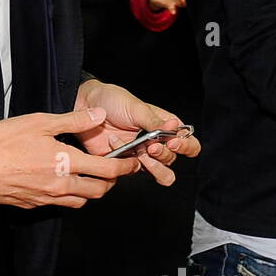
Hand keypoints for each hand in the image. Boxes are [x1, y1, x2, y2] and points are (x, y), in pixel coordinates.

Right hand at [0, 107, 140, 208]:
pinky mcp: (32, 205)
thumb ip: (73, 120)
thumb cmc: (1, 142)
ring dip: (90, 191)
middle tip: (113, 171)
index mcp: (65, 162)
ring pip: (80, 201)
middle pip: (99, 191)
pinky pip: (59, 204)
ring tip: (89, 178)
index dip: (124, 167)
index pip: (107, 170)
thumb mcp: (39, 122)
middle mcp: (60, 184)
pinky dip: (68, 196)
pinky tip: (61, 183)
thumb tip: (98, 115)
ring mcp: (46, 198)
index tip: (131, 163)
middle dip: (111, 182)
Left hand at [75, 79, 199, 185]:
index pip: (189, 144)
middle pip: (173, 160)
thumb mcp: (137, 108)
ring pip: (161, 174)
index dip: (186, 147)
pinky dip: (126, 161)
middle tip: (152, 147)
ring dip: (154, 167)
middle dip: (164, 155)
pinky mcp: (125, 163)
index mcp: (165, 127)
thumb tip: (175, 127)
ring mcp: (142, 155)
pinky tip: (115, 143)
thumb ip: (155, 121)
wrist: (86, 105)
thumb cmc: (113, 101)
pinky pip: (133, 172)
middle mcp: (157, 143)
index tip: (173, 141)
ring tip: (142, 153)